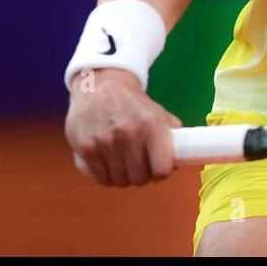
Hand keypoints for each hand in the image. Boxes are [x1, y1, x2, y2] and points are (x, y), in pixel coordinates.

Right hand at [66, 68, 181, 185]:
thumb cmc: (132, 103)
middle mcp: (128, 132)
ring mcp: (104, 141)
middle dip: (141, 176)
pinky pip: (100, 177)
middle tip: (138, 166)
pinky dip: (105, 175)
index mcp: (151, 124)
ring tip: (123, 163)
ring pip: (119, 181)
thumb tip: (182, 159)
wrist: (98, 84)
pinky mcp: (85, 147)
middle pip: (139, 178)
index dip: (161, 173)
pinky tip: (108, 162)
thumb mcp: (157, 112)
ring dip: (123, 176)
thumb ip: (172, 135)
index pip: (162, 169)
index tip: (157, 170)